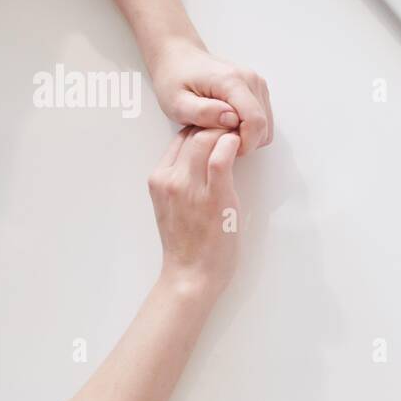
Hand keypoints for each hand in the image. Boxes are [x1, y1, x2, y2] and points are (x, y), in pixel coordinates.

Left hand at [148, 39, 272, 155]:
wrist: (179, 58)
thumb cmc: (174, 79)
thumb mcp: (176, 102)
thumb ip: (202, 112)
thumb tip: (231, 120)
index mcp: (232, 81)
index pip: (256, 121)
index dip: (244, 143)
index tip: (223, 148)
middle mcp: (251, 80)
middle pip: (264, 126)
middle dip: (245, 141)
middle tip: (217, 141)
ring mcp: (257, 84)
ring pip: (265, 125)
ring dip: (247, 136)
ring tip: (220, 131)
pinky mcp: (258, 89)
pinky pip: (262, 119)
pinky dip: (248, 129)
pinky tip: (227, 125)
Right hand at [148, 127, 242, 299]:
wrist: (190, 275)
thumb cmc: (187, 246)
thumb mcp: (172, 206)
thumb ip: (181, 181)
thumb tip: (201, 159)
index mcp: (159, 179)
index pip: (179, 137)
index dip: (201, 128)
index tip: (218, 130)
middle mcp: (171, 178)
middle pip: (192, 132)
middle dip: (215, 124)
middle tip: (235, 128)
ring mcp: (191, 186)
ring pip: (206, 138)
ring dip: (226, 131)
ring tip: (240, 136)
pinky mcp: (215, 196)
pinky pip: (222, 157)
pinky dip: (233, 145)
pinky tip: (241, 147)